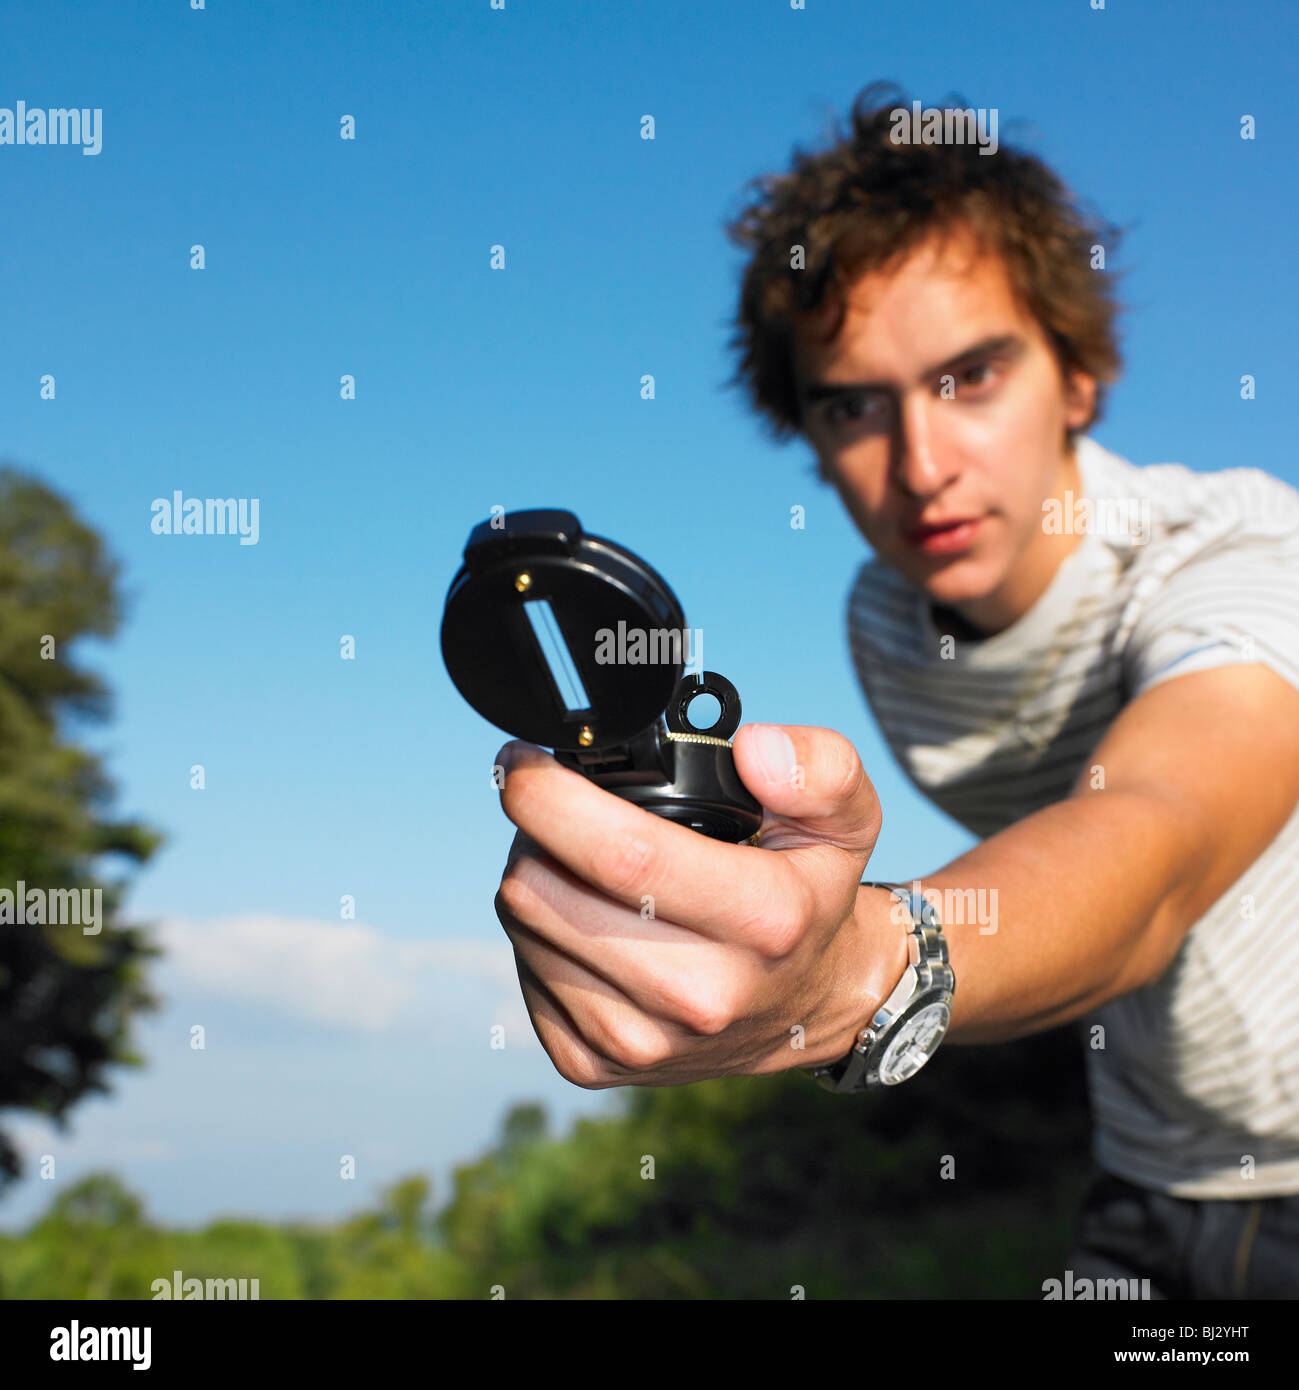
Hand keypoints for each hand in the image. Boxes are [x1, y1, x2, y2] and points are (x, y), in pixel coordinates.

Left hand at [492, 723, 894, 1087]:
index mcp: (760, 920)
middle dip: (536, 828)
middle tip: (567, 809)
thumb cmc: (810, 893)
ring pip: (522, 922)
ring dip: (536, 875)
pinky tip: (586, 917)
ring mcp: (640, 1040)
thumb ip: (818, 766)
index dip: (549, 797)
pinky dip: (539, 931)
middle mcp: (698, 994)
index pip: (621, 854)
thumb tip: (753, 748)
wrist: (807, 1005)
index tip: (523, 763)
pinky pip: (522, 970)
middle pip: (543, 887)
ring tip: (583, 864)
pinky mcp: (593, 1065)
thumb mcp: (847, 816)